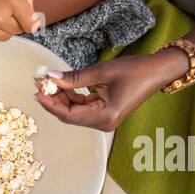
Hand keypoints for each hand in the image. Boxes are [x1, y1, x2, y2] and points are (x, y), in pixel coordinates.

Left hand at [33, 50, 187, 131]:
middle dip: (53, 99)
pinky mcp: (104, 113)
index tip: (37, 90)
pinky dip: (71, 97)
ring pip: (74, 112)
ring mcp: (104, 120)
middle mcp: (103, 123)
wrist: (158, 71)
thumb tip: (50, 77)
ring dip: (60, 97)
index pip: (69, 114)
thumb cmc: (135, 70)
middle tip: (38, 83)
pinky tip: (61, 85)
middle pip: (69, 115)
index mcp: (104, 116)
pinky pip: (82, 108)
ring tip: (46, 82)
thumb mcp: (102, 71)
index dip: (50, 103)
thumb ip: (75, 77)